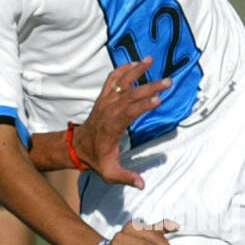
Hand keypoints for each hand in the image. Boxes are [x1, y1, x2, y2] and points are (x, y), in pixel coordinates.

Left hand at [72, 58, 170, 187]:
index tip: (158, 100)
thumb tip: (142, 184)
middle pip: (130, 95)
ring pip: (121, 82)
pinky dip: (124, 69)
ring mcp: (105, 102)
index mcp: (111, 127)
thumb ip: (125, 177)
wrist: (77, 147)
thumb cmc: (96, 159)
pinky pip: (113, 79)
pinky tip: (137, 63)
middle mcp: (107, 111)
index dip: (142, 106)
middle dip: (149, 87)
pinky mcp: (104, 97)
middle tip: (167, 81)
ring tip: (151, 60)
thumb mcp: (109, 173)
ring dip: (137, 70)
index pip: (128, 114)